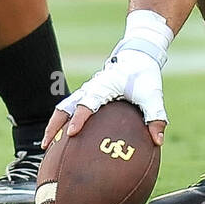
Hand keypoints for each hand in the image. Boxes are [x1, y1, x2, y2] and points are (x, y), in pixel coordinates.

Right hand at [41, 48, 167, 148]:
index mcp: (103, 87)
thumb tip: (157, 141)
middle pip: (64, 107)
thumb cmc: (143, 74)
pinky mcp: (88, 96)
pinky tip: (63, 142)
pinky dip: (63, 123)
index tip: (71, 133)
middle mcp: (90, 89)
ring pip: (63, 108)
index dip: (78, 118)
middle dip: (54, 126)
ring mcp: (86, 92)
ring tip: (47, 147)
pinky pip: (70, 109)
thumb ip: (155, 116)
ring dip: (54, 125)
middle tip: (47, 146)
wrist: (137, 56)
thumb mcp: (152, 94)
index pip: (87, 104)